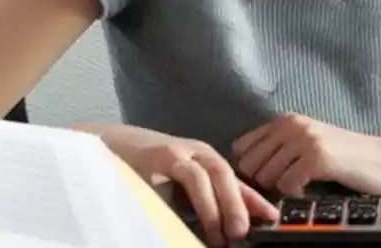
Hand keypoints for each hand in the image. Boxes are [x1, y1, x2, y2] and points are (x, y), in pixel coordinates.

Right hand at [95, 124, 278, 246]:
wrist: (108, 147)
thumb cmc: (146, 174)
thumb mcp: (179, 192)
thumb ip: (202, 205)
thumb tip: (225, 232)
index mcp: (205, 160)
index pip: (235, 181)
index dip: (254, 200)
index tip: (272, 219)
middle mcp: (196, 153)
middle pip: (225, 173)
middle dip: (239, 203)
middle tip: (244, 232)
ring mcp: (177, 152)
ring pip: (206, 175)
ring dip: (218, 206)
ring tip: (224, 232)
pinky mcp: (158, 156)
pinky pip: (184, 177)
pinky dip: (195, 199)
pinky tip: (196, 216)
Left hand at [230, 114, 380, 196]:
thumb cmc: (346, 157)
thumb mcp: (307, 142)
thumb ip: (277, 147)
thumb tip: (240, 164)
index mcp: (286, 120)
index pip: (241, 148)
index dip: (251, 168)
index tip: (270, 177)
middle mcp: (292, 124)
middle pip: (249, 165)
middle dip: (265, 181)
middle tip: (289, 184)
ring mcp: (305, 139)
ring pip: (266, 176)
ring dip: (282, 188)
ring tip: (304, 183)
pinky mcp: (318, 157)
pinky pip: (286, 185)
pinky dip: (298, 193)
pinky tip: (314, 186)